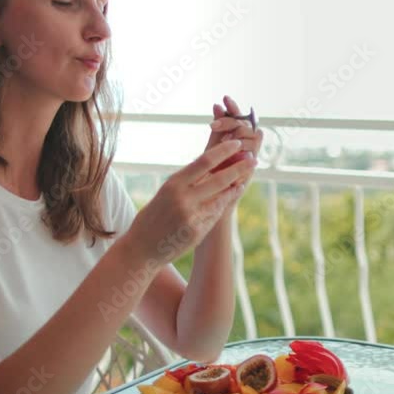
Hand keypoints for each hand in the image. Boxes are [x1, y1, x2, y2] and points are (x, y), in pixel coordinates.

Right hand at [124, 140, 257, 263]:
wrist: (140, 248)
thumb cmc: (152, 217)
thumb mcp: (165, 193)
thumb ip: (186, 182)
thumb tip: (208, 165)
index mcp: (173, 184)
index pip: (205, 161)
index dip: (224, 151)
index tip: (237, 144)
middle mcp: (183, 198)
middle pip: (220, 179)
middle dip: (239, 168)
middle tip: (253, 160)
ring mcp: (192, 217)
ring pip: (221, 197)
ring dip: (235, 187)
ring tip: (243, 179)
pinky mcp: (197, 232)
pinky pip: (215, 214)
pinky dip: (223, 204)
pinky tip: (230, 197)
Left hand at [205, 96, 263, 187]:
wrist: (213, 196)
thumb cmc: (212, 170)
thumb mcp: (213, 146)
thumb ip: (218, 128)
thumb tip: (217, 105)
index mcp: (239, 135)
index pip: (239, 116)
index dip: (234, 107)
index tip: (224, 98)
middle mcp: (248, 143)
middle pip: (246, 124)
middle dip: (230, 122)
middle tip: (213, 125)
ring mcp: (252, 154)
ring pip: (253, 135)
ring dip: (238, 135)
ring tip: (223, 140)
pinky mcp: (252, 168)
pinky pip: (252, 154)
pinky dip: (243, 152)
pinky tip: (233, 150)